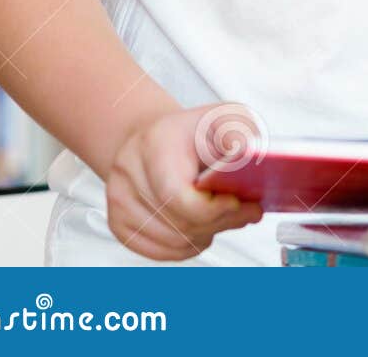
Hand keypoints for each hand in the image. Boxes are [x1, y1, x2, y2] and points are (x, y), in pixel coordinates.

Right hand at [104, 102, 265, 260]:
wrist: (157, 138)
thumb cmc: (193, 130)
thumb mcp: (225, 116)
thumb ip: (240, 134)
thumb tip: (249, 156)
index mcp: (154, 145)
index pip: (176, 195)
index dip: (211, 209)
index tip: (238, 203)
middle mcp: (128, 173)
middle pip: (179, 222)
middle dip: (221, 221)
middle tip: (248, 212)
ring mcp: (119, 201)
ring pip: (174, 241)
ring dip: (208, 234)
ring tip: (227, 215)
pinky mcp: (119, 224)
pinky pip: (162, 251)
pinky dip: (190, 245)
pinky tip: (203, 226)